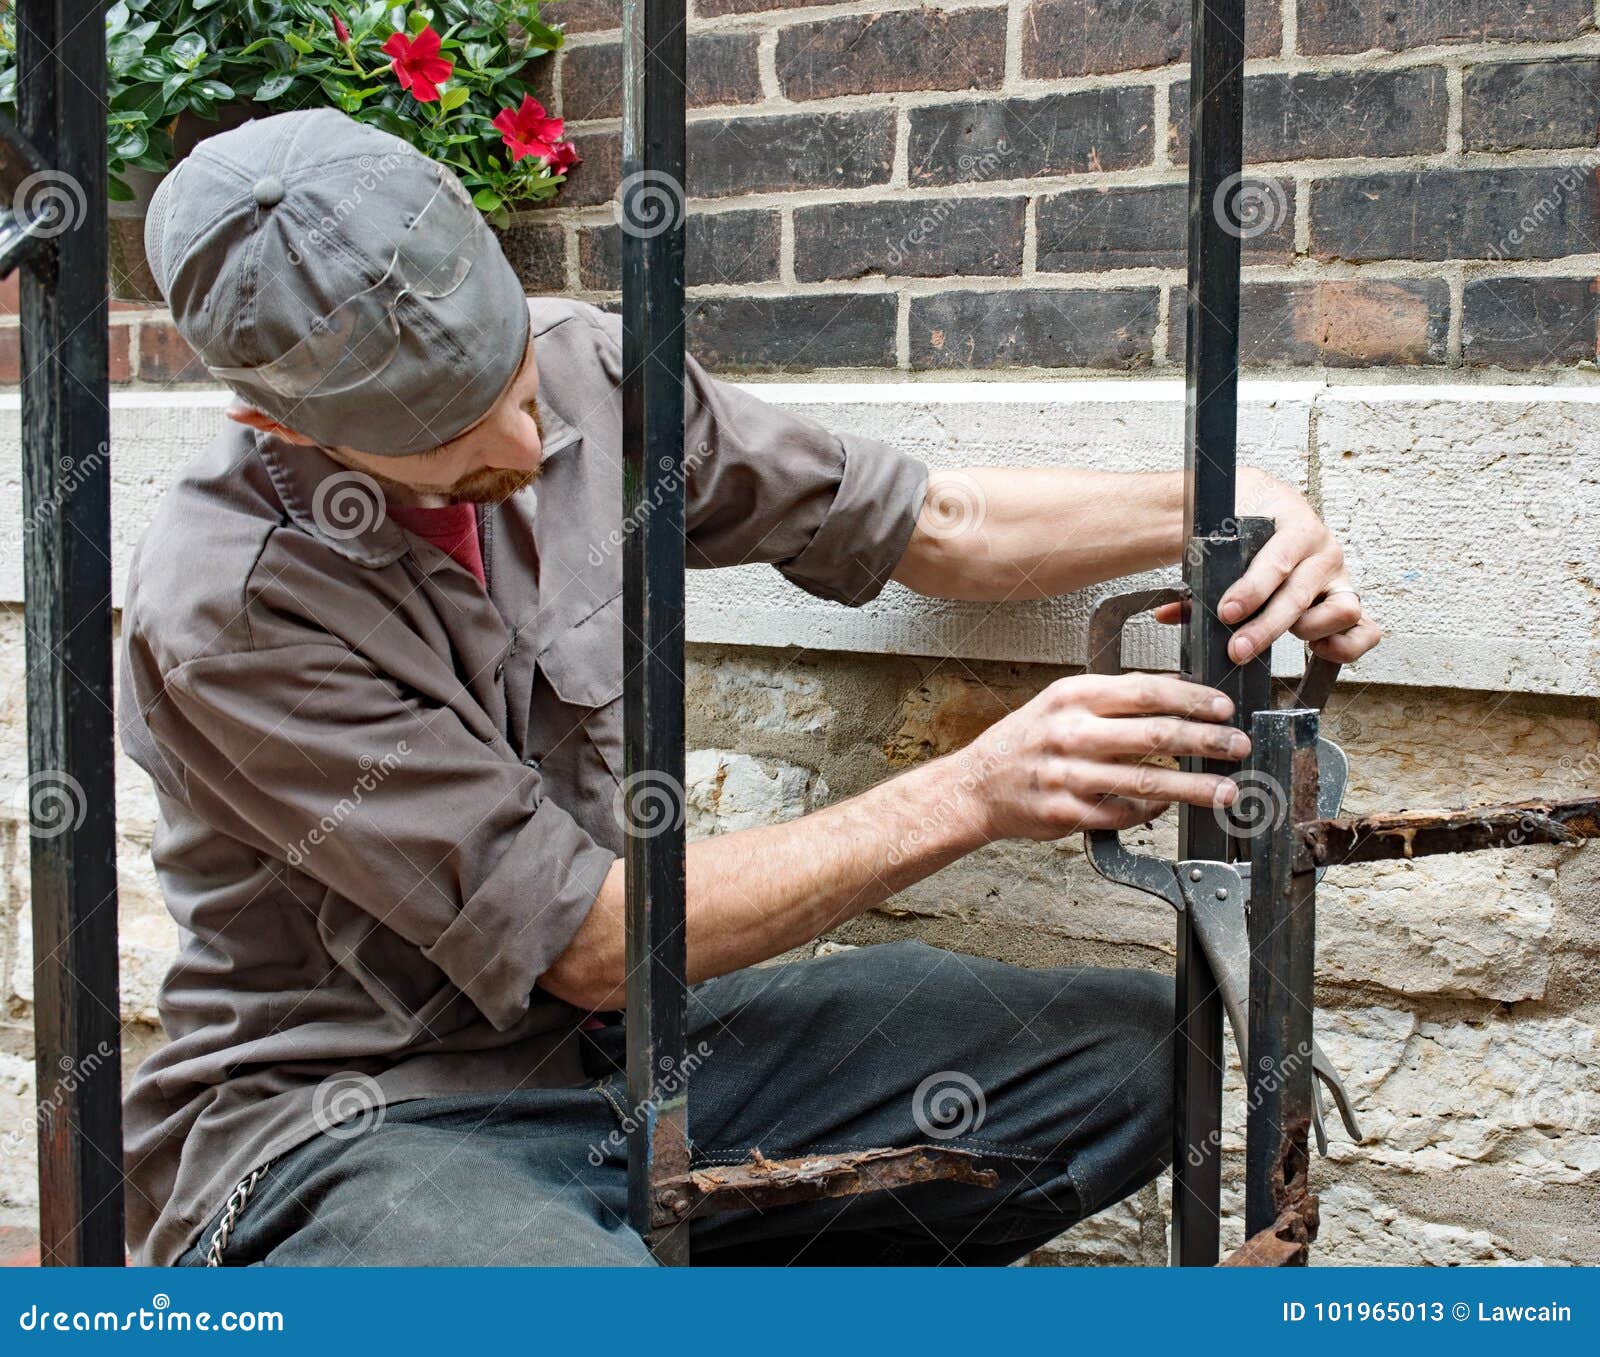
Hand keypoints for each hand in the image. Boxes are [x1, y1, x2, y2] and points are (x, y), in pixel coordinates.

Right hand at [963, 673, 1248, 841]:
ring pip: (1147, 782)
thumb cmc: (1025, 741)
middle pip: (1155, 735)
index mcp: (1073, 696)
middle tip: (1237, 745)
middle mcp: (1069, 732)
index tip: (1223, 707)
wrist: (977, 786)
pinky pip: (1123, 813)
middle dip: (1206, 741)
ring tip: (1225, 789)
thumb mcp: (1061, 703)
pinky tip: (1169, 806)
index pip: (1146, 691)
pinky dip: (1152, 810)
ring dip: (1193, 787)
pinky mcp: (1066, 813)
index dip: (1192, 698)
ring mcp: (1067, 775)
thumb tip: (1176, 693)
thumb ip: (1112, 699)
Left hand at [1151, 469, 1381, 664]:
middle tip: (1237, 647)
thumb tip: (1167, 615)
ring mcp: (1339, 577)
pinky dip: (1348, 645)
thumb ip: (1198, 579)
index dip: (1252, 591)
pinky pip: (1366, 629)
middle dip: (1266, 626)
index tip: (1227, 612)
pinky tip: (1318, 649)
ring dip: (1309, 629)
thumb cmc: (1246, 526)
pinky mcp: (1345, 600)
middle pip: (1300, 595)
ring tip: (1281, 637)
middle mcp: (1323, 552)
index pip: (1278, 562)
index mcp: (1295, 526)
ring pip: (1343, 611)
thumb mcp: (1224, 539)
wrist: (1267, 504)